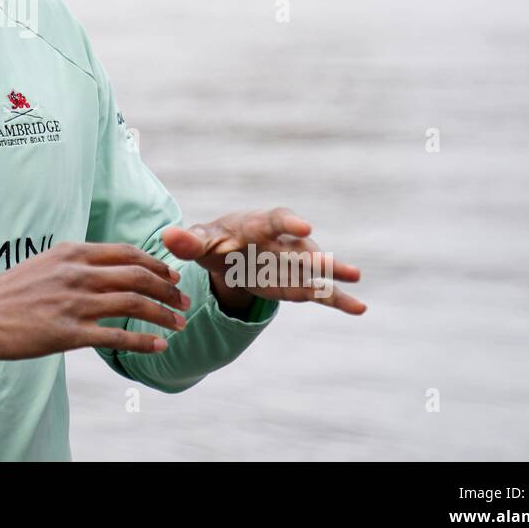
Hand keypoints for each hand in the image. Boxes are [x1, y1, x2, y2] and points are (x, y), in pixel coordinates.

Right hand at [0, 241, 191, 370]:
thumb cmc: (10, 290)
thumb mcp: (45, 262)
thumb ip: (75, 262)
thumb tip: (101, 264)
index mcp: (73, 253)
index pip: (126, 253)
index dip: (155, 264)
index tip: (171, 274)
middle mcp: (78, 274)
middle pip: (138, 277)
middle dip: (167, 289)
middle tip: (183, 300)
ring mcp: (75, 303)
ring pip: (134, 304)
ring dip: (163, 314)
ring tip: (179, 323)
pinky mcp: (69, 333)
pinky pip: (117, 336)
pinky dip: (144, 341)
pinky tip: (159, 345)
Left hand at [161, 207, 365, 315]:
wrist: (227, 255)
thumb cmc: (214, 242)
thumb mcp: (200, 242)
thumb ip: (188, 240)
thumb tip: (168, 236)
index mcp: (258, 224)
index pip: (274, 219)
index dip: (288, 222)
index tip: (302, 226)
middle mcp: (282, 241)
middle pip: (301, 246)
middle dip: (314, 253)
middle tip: (330, 260)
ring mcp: (292, 263)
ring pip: (316, 268)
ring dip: (334, 272)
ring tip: (355, 277)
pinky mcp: (297, 284)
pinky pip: (321, 292)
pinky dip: (338, 300)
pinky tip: (360, 308)